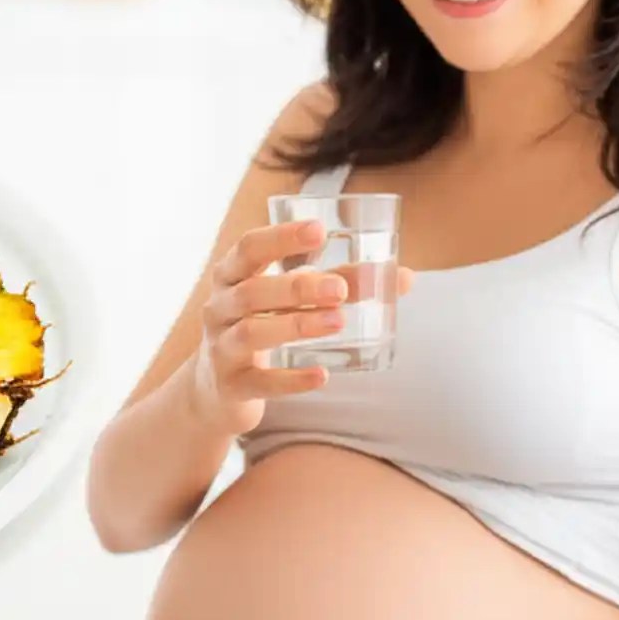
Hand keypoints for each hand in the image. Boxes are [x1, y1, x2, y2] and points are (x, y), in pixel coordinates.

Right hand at [190, 219, 411, 435]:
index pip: (248, 248)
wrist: (216, 388)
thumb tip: (402, 277)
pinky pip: (260, 383)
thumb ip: (340, 284)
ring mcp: (221, 348)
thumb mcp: (290, 300)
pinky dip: (291, 379)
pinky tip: (321, 375)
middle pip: (252, 291)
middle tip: (340, 289)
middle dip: (297, 287)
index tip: (319, 231)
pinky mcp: (231, 385)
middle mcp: (220, 308)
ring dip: (297, 326)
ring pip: (252, 333)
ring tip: (338, 322)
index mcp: (232, 276)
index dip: (280, 237)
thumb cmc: (262, 326)